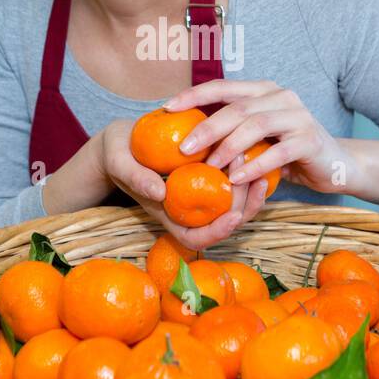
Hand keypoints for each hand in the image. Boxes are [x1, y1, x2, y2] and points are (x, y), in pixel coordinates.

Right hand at [93, 119, 247, 252]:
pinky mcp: (207, 176)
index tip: (233, 216)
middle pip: (223, 225)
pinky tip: (254, 155)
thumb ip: (135, 177)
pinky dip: (246, 174)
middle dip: (244, 207)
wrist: (123, 140)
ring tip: (260, 169)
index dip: (217, 234)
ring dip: (251, 193)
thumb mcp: (119, 161)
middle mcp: (188, 210)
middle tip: (252, 178)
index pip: (195, 239)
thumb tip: (159, 192)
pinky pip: (233, 184)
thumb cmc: (118, 153)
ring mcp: (199, 195)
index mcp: (167, 214)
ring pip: (234, 207)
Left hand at [162, 79, 355, 199]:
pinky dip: (254, 165)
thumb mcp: (257, 137)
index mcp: (263, 90)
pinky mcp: (310, 140)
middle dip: (206, 127)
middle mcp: (281, 96)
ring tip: (209, 166)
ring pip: (255, 126)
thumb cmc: (287, 152)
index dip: (194, 95)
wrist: (335, 165)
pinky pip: (277, 152)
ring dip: (228, 147)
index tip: (167, 108)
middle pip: (237, 107)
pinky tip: (236, 178)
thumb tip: (184, 134)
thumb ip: (231, 129)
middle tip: (184, 148)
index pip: (223, 87)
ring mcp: (298, 116)